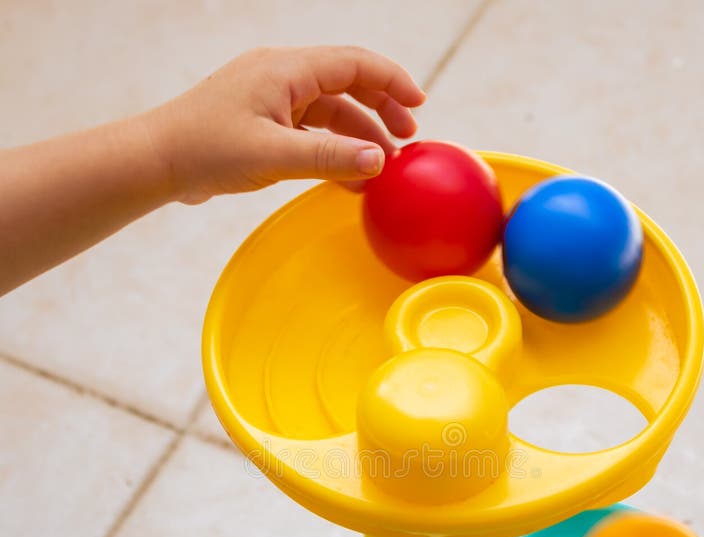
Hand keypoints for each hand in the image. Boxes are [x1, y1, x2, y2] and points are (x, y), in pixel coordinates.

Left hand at [144, 45, 425, 203]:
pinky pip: (309, 132)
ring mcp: (271, 100)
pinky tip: (346, 177)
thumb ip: (329, 158)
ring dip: (357, 137)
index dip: (392, 82)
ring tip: (381, 167)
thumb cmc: (206, 150)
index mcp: (286, 70)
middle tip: (406, 142)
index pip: (354, 64)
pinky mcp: (262, 124)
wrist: (157, 161)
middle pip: (347, 85)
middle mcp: (282, 78)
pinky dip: (331, 151)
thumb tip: (379, 162)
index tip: (419, 106)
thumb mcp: (274, 155)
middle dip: (381, 111)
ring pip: (329, 113)